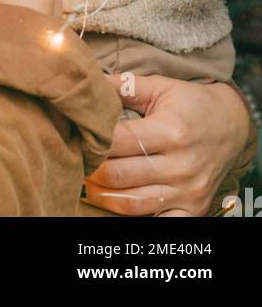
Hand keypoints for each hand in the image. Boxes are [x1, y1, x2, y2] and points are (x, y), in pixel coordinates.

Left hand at [83, 74, 254, 216]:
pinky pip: (158, 222)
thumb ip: (123, 86)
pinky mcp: (193, 209)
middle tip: (75, 162)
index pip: (118, 142)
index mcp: (170, 131)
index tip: (76, 136)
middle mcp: (180, 166)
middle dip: (91, 170)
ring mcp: (187, 192)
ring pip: (133, 204)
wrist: (232, 126)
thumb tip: (88, 83)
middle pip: (120, 176)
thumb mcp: (160, 86)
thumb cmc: (190, 104)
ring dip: (103, 196)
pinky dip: (134, 216)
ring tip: (86, 183)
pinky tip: (116, 202)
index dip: (92, 141)